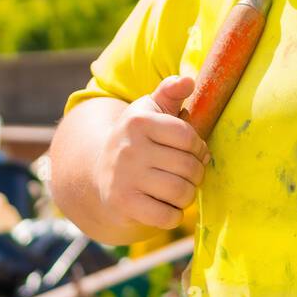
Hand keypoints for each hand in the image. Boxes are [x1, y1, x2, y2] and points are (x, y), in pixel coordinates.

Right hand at [94, 75, 209, 230]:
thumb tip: (188, 80)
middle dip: (196, 174)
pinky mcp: (124, 204)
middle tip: (187, 174)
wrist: (97, 173)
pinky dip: (173, 215)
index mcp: (139, 121)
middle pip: (188, 167)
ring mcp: (124, 177)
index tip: (193, 152)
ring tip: (178, 189)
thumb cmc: (136, 139)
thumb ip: (170, 91)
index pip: (189, 138)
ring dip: (186, 195)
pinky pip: (167, 216)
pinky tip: (165, 206)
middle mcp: (129, 148)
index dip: (199, 148)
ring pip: (181, 193)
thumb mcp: (149, 110)